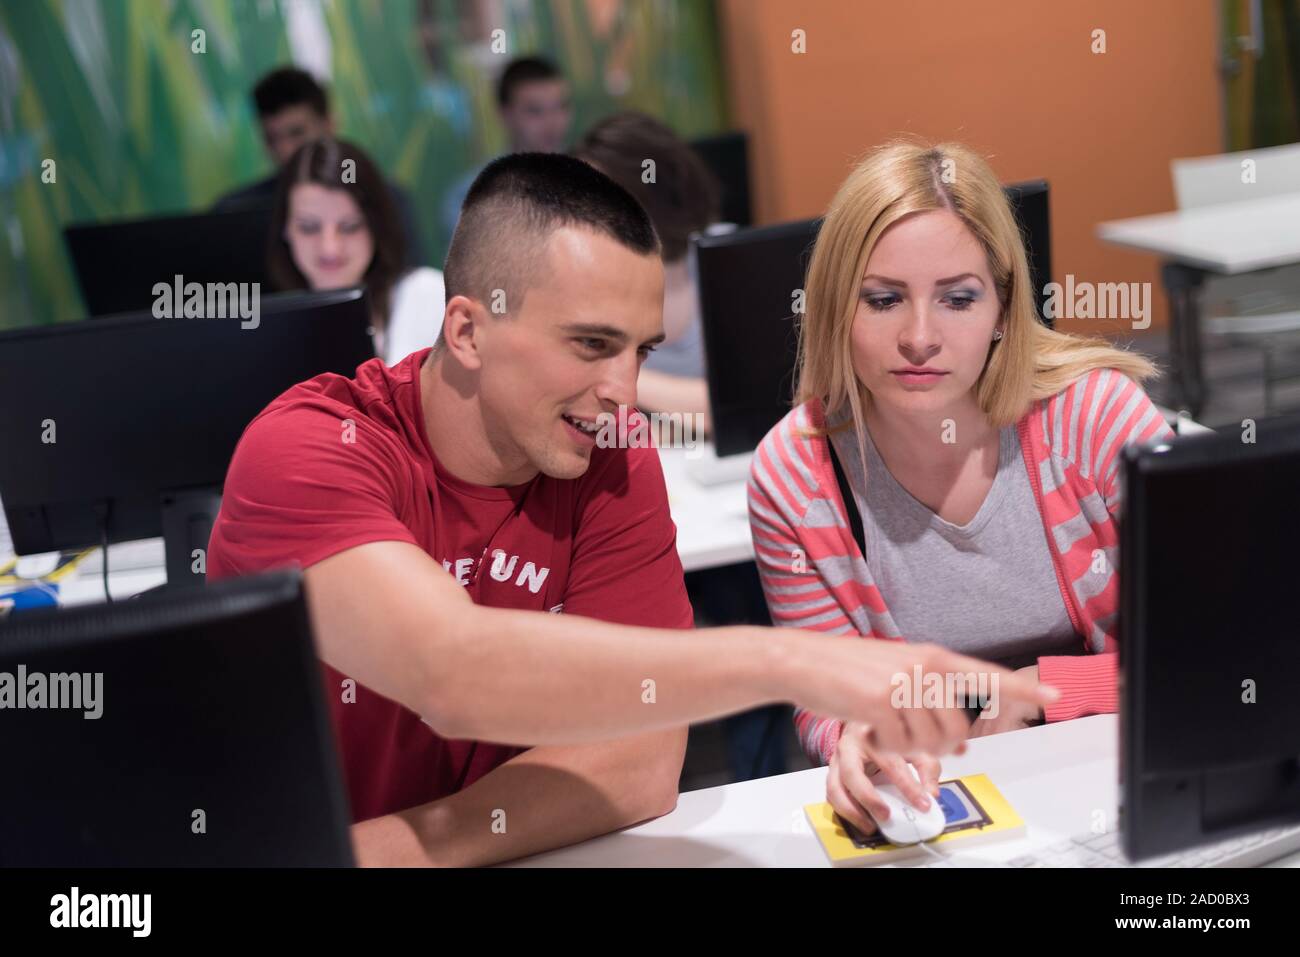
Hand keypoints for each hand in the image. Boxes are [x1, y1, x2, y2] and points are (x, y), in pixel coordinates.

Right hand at [775, 634, 1057, 756]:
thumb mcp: (898, 674)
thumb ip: (933, 700)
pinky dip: (886, 746)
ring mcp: (903, 683)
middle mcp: (923, 667)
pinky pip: (900, 744)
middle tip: (910, 733)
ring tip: (886, 725)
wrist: (804, 661)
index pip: (987, 675)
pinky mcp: (880, 702)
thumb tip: (963, 741)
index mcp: (933, 657)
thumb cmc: (849, 670)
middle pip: (958, 724)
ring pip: (931, 738)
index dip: (1022, 688)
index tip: (1054, 695)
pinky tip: (870, 726)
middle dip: (938, 741)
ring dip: (910, 745)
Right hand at [826, 721, 940, 836]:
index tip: (923, 804)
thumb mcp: (910, 745)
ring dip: (851, 810)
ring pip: (835, 787)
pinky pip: (831, 795)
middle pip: (852, 773)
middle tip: (886, 815)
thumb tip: (931, 794)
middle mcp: (850, 746)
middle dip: (869, 798)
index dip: (909, 787)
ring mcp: (836, 760)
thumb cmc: (886, 737)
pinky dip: (844, 810)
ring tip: (870, 825)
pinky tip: (860, 819)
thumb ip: (926, 767)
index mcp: (872, 736)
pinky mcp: (831, 773)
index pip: (891, 764)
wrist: (861, 725)